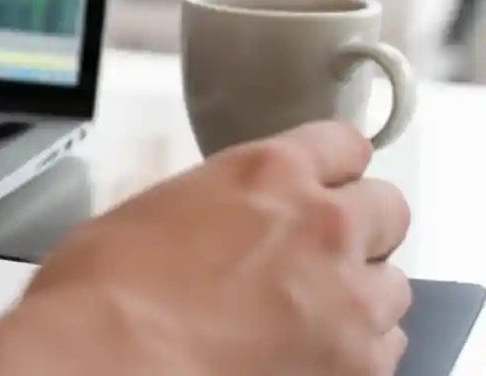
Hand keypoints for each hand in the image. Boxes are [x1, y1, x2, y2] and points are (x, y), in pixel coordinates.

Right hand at [0, 122, 410, 375]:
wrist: (108, 361)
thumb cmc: (104, 294)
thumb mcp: (149, 212)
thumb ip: (209, 204)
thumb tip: (211, 224)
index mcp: (266, 173)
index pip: (344, 144)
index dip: (330, 169)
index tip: (321, 186)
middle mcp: (323, 225)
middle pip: (387, 210)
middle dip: (356, 229)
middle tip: (315, 254)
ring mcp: (348, 299)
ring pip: (393, 285)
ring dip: (358, 293)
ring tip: (309, 314)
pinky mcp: (357, 366)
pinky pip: (385, 349)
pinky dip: (355, 351)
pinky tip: (307, 355)